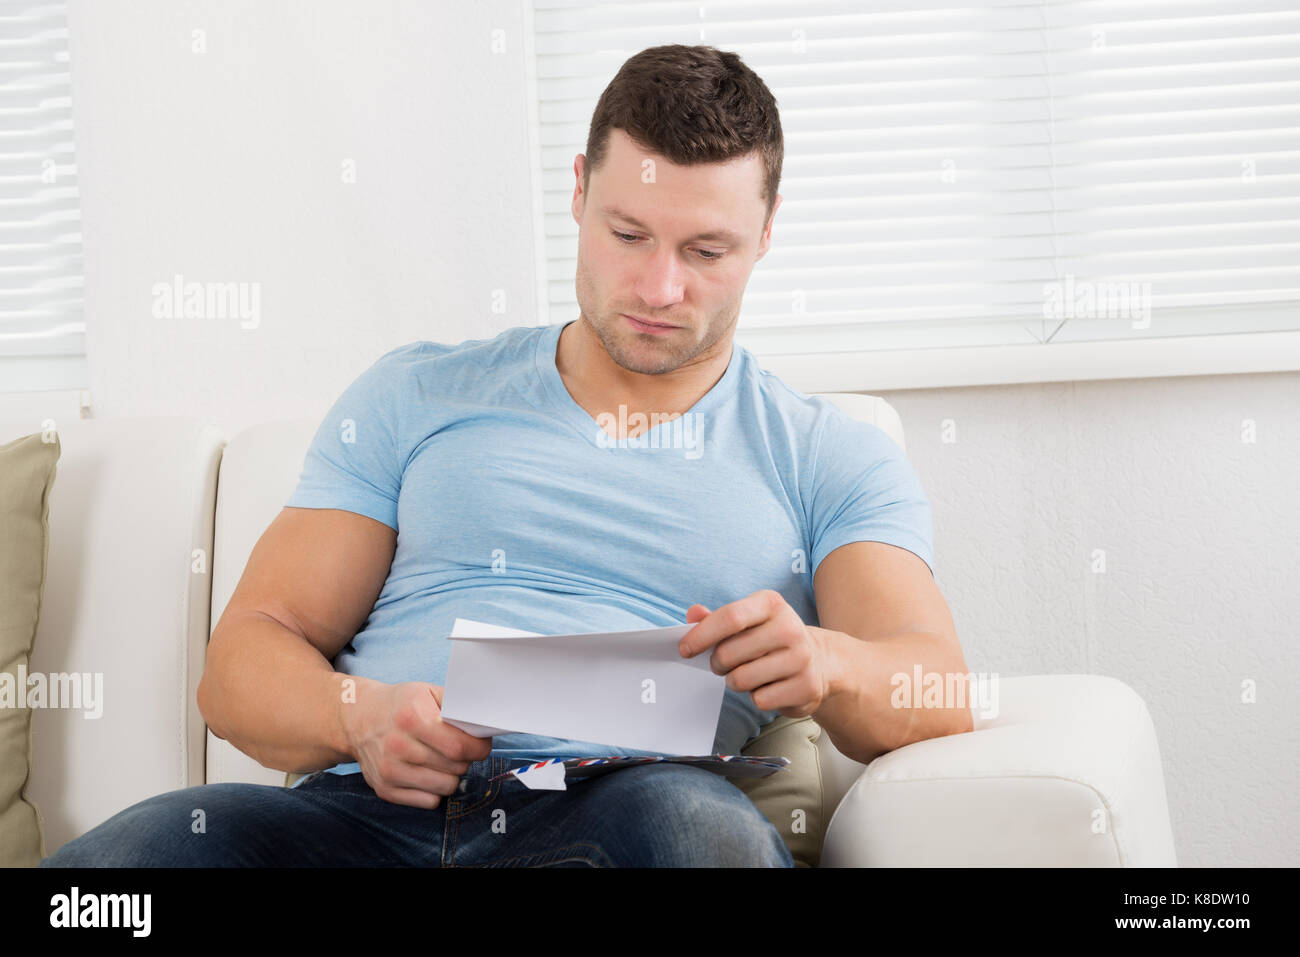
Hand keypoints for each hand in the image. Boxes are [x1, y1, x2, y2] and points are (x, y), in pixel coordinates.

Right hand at [339, 678, 491, 808]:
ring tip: (443, 759)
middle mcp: (397, 745)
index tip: (481, 744)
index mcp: (411, 717)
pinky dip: (435, 790)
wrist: (358, 718)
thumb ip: (457, 706)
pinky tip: (428, 771)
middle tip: (460, 748)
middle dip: (466, 759)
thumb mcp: (427, 691)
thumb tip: (484, 724)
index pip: (458, 746)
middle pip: (455, 767)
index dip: (478, 747)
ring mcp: (389, 770)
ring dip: (452, 775)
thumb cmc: (401, 704)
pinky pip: (429, 801)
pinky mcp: (384, 789)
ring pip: (446, 787)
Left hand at [678, 589, 831, 718]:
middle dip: (717, 663)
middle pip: (729, 652)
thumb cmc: (771, 639)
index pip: (730, 617)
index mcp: (771, 603)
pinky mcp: (807, 686)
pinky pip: (760, 699)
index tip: (685, 649)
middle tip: (723, 664)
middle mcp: (790, 627)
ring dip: (735, 681)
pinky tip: (768, 686)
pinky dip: (757, 697)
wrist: (820, 661)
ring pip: (742, 679)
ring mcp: (801, 658)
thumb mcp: (748, 621)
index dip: (701, 635)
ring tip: (747, 674)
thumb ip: (717, 618)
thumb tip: (693, 613)